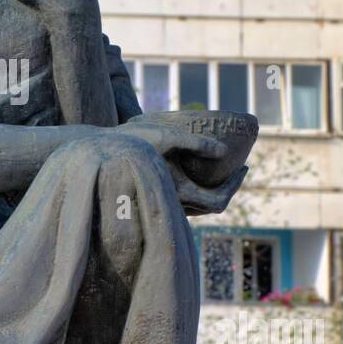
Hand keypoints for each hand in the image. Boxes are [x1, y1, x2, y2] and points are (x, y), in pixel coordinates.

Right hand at [118, 116, 242, 216]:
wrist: (98, 155)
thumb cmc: (131, 143)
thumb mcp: (165, 136)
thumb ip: (196, 142)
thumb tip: (224, 150)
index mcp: (177, 193)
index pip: (218, 202)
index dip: (235, 186)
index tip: (244, 167)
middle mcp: (172, 204)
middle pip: (213, 207)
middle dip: (230, 187)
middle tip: (241, 167)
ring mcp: (165, 203)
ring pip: (201, 207)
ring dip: (216, 190)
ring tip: (225, 169)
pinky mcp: (159, 197)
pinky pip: (189, 202)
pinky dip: (201, 190)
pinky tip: (201, 172)